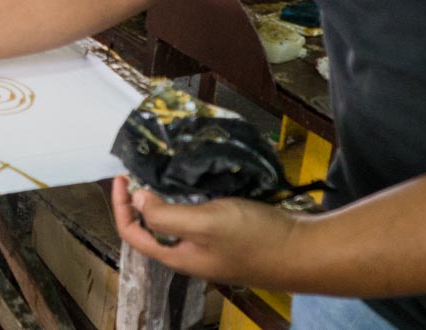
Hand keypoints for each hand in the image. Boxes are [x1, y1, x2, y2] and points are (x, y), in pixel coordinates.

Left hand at [110, 175, 303, 286]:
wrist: (306, 251)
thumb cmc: (254, 238)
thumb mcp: (203, 223)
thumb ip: (165, 215)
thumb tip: (136, 200)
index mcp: (177, 256)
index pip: (132, 233)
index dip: (120, 206)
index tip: (122, 176)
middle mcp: (190, 254)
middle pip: (152, 227)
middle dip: (141, 199)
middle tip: (143, 169)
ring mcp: (212, 247)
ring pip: (177, 220)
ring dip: (166, 196)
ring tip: (165, 170)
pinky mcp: (231, 236)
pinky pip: (200, 215)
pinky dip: (192, 196)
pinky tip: (197, 179)